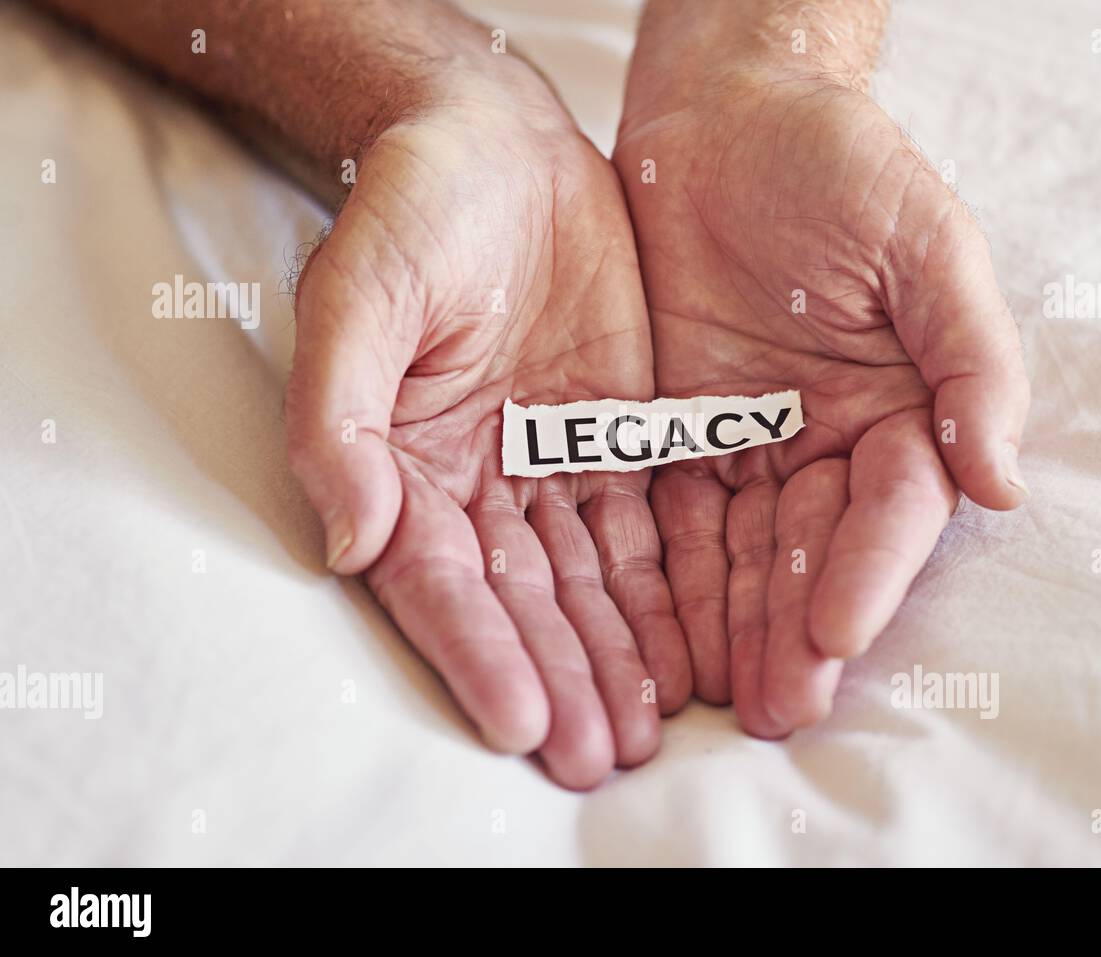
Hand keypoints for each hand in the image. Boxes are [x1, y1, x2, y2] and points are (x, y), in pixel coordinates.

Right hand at [287, 79, 686, 788]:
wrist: (498, 144)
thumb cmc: (413, 208)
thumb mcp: (359, 293)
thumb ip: (341, 417)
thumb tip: (347, 543)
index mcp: (402, 461)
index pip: (440, 578)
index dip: (479, 651)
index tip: (523, 722)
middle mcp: (477, 480)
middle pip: (522, 599)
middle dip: (562, 678)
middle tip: (604, 756)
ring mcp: (553, 463)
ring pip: (591, 580)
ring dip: (618, 657)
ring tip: (652, 729)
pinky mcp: (622, 438)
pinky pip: (651, 526)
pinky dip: (669, 591)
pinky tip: (694, 651)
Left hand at [614, 71, 1029, 737]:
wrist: (727, 113)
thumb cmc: (840, 162)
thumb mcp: (926, 245)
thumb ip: (970, 361)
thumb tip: (1005, 484)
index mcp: (904, 406)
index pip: (892, 509)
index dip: (867, 571)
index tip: (836, 633)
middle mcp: (830, 438)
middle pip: (816, 550)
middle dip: (796, 629)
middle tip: (776, 706)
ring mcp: (750, 441)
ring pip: (744, 550)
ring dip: (734, 624)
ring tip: (720, 699)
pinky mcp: (674, 431)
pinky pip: (671, 512)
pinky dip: (667, 573)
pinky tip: (658, 634)